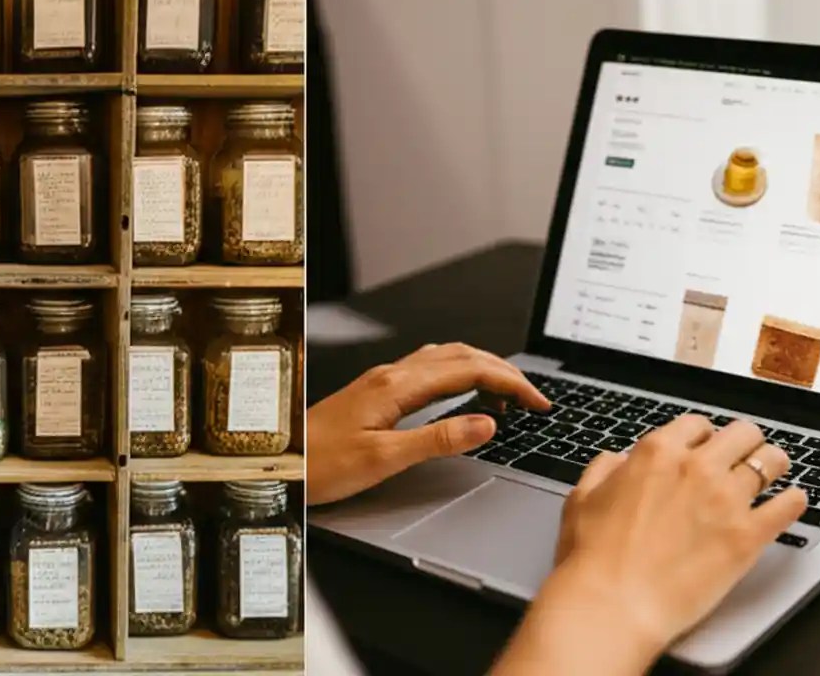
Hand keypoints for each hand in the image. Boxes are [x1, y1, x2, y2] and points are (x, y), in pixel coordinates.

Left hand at [306, 343, 548, 505]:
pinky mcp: (377, 391)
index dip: (511, 382)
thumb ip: (436, 439)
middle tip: (533, 398)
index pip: (469, 370)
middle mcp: (391, 374)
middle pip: (462, 355)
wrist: (281, 461)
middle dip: (504, 371)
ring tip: (506, 395)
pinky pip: (429, 369)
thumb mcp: (383, 459)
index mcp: (397, 386)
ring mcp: (383, 379)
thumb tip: (485, 423)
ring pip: (446, 358)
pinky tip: (462, 394)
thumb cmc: (320, 463)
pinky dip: (458, 375)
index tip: (538, 402)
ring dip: (482, 369)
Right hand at [495, 415, 807, 674]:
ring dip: (772, 464)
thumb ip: (603, 470)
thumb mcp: (582, 498)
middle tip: (742, 456)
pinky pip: (790, 505)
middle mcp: (697, 468)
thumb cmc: (593, 557)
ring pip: (772, 460)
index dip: (702, 435)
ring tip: (771, 473)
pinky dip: (793, 500)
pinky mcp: (749, 536)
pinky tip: (790, 502)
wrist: (614, 603)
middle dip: (743, 442)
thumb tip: (616, 461)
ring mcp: (727, 500)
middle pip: (742, 433)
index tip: (704, 447)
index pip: (697, 424)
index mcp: (656, 453)